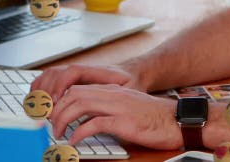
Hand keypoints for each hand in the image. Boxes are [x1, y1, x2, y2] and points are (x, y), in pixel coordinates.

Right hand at [31, 63, 140, 102]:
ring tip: (39, 108)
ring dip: (41, 90)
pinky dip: (40, 87)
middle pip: (56, 72)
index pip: (73, 71)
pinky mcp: (71, 78)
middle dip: (48, 91)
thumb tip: (105, 105)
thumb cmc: (132, 81)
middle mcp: (82, 69)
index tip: (56, 100)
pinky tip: (36, 99)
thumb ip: (118, 95)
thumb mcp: (130, 88)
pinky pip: (50, 78)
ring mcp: (75, 72)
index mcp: (97, 70)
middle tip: (46, 111)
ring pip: (50, 74)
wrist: (133, 72)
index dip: (61, 85)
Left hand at [50, 84, 183, 150]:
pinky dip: (79, 132)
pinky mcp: (124, 121)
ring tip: (58, 133)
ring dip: (63, 119)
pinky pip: (94, 124)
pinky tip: (75, 141)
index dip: (61, 101)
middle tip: (51, 125)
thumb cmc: (156, 117)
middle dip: (57, 109)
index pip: (79, 88)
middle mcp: (113, 94)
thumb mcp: (129, 106)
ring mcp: (118, 106)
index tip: (53, 115)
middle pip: (74, 94)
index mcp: (113, 90)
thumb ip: (110, 108)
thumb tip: (89, 120)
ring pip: (80, 104)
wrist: (178, 119)